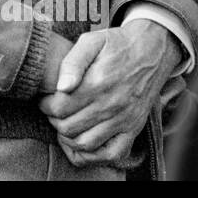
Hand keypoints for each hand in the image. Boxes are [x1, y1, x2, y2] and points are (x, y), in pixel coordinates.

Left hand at [38, 20, 180, 166]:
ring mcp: (124, 120)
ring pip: (86, 144)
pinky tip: (82, 143)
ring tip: (64, 124)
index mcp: (98, 83)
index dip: (45, 105)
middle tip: (53, 111)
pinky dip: (94, 156)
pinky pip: (112, 154)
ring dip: (68, 138)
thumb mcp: (92, 40)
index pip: (59, 107)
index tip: (45, 98)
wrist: (152, 50)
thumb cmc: (117, 44)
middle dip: (53, 121)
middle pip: (68, 128)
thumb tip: (62, 86)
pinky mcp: (134, 128)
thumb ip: (73, 62)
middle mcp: (112, 105)